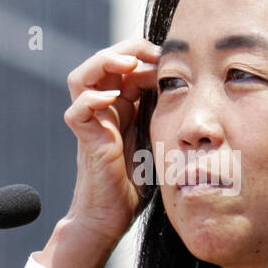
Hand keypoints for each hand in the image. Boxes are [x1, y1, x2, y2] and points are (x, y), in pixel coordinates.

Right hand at [62, 37, 160, 247]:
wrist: (112, 217)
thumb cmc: (137, 183)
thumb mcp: (159, 139)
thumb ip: (166, 115)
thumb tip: (192, 94)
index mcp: (122, 106)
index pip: (126, 65)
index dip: (145, 54)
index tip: (171, 58)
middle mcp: (104, 110)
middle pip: (102, 63)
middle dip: (126, 49)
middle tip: (152, 53)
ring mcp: (92, 124)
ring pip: (80, 78)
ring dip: (102, 63)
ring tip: (127, 63)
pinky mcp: (86, 141)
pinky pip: (76, 112)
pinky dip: (91, 100)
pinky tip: (113, 97)